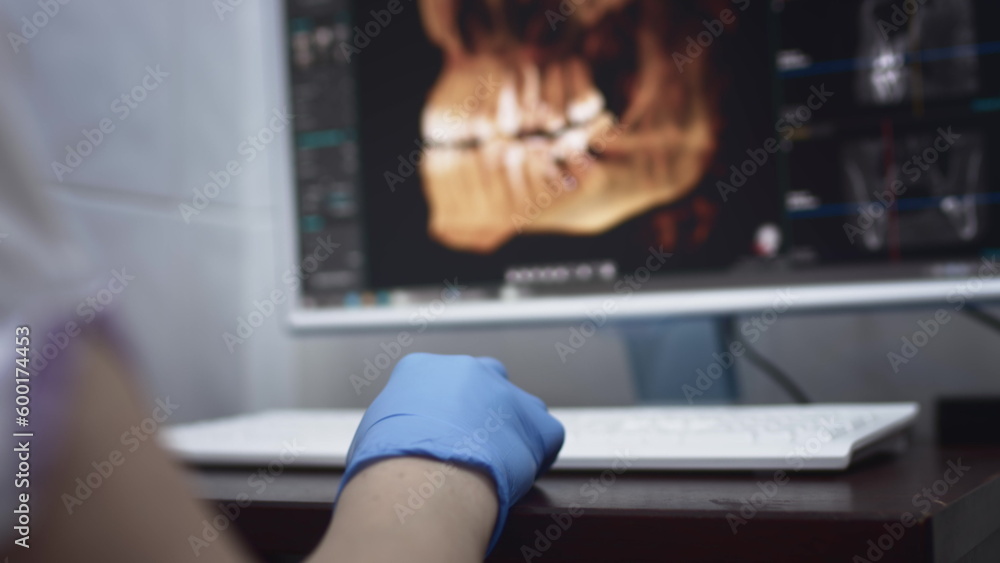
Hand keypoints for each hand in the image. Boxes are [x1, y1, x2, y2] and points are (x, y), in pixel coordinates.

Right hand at [338, 353, 564, 550]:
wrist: (423, 478)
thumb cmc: (389, 462)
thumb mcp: (373, 429)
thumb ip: (395, 422)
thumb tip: (398, 438)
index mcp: (423, 368)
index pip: (440, 380)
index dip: (443, 410)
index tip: (443, 431)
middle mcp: (468, 370)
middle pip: (485, 380)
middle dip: (482, 408)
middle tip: (471, 443)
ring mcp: (505, 393)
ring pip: (518, 406)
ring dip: (511, 430)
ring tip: (496, 463)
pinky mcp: (536, 421)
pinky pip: (546, 434)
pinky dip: (538, 454)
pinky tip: (520, 474)